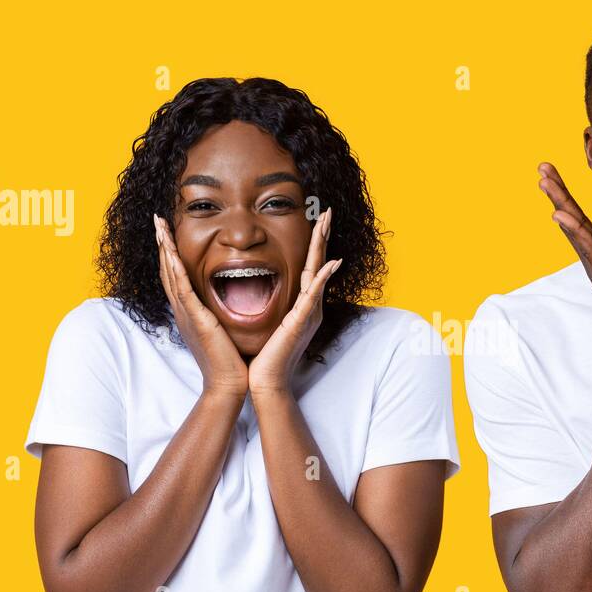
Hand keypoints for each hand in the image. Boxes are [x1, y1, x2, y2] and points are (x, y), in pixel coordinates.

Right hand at [154, 213, 248, 400]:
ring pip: (170, 274)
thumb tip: (227, 299)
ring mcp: (186, 314)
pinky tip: (170, 252)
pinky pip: (182, 289)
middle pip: (167, 270)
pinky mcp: (195, 319)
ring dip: (164, 248)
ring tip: (159, 226)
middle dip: (162, 243)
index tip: (168, 231)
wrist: (228, 383)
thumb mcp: (221, 328)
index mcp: (190, 311)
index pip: (176, 275)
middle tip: (157, 220)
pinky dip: (174, 269)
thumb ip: (219, 312)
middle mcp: (183, 310)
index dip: (170, 252)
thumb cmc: (230, 359)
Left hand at [247, 207, 341, 398]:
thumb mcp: (269, 324)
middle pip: (317, 263)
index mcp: (301, 306)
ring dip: (323, 246)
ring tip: (326, 224)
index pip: (308, 267)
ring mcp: (308, 313)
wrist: (265, 380)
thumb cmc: (264, 356)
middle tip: (327, 211)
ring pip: (318, 272)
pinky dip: (323, 278)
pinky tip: (331, 262)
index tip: (316, 222)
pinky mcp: (302, 322)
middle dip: (322, 236)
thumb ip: (273, 307)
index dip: (313, 244)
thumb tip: (260, 291)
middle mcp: (310, 306)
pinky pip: (314, 295)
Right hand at [538, 162, 591, 349]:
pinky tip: (560, 215)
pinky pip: (589, 249)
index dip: (569, 195)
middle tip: (542, 166)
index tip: (554, 172)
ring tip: (545, 181)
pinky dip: (574, 232)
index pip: (583, 218)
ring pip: (575, 230)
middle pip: (572, 219)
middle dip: (558, 192)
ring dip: (560, 204)